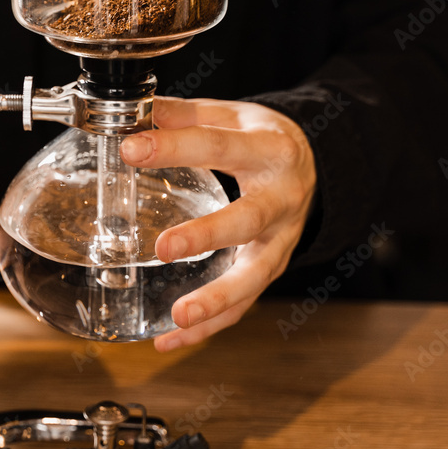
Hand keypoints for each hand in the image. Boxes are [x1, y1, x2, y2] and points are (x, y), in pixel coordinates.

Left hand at [120, 97, 316, 351]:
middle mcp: (281, 199)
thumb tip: (132, 110)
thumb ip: (184, 115)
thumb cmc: (263, 140)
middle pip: (247, 221)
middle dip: (208, 235)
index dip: (174, 147)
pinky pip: (243, 305)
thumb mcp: (232, 116)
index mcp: (268, 150)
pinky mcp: (272, 268)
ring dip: (217, 300)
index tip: (130, 148)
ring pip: (253, 276)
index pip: (218, 147)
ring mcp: (281, 240)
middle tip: (165, 247)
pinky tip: (168, 338)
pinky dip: (208, 327)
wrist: (316, 164)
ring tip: (179, 316)